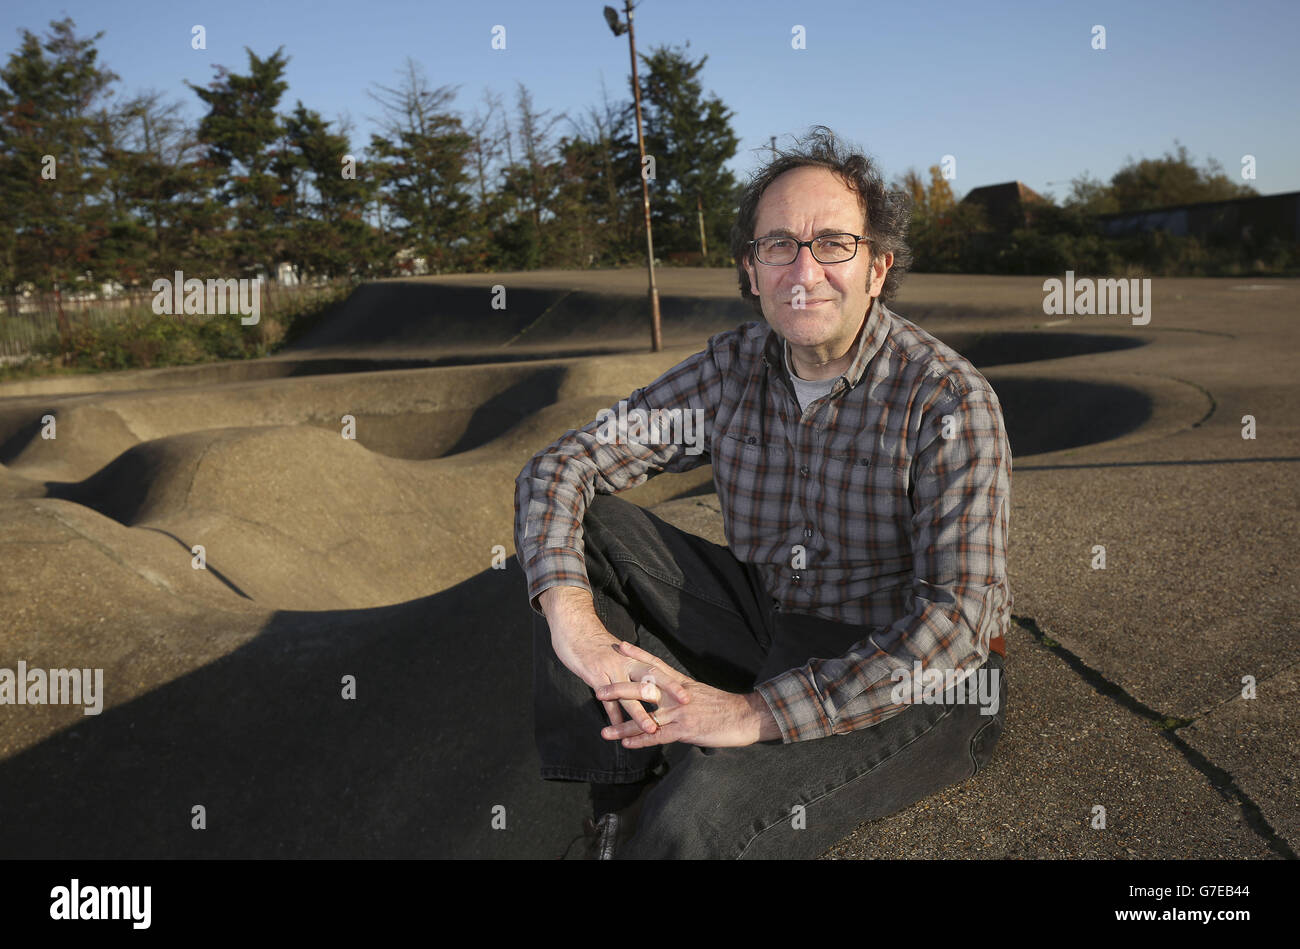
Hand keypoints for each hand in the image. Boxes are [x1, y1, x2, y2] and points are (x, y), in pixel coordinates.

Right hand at [549, 620, 691, 734]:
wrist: (574, 629)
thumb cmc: (595, 643)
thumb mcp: (616, 655)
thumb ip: (630, 669)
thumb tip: (644, 685)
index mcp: (633, 658)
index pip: (658, 669)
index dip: (674, 681)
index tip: (690, 693)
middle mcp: (625, 662)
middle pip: (651, 676)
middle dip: (668, 690)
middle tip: (685, 703)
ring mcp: (610, 668)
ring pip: (629, 693)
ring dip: (640, 713)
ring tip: (651, 729)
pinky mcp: (595, 675)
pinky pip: (606, 698)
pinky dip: (613, 714)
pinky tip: (618, 728)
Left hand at [595, 641, 780, 747]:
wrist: (746, 716)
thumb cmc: (725, 706)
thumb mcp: (701, 694)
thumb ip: (682, 694)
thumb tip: (670, 694)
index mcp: (681, 684)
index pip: (655, 665)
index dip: (637, 656)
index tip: (619, 646)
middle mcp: (677, 695)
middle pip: (643, 688)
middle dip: (619, 690)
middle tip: (598, 691)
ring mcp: (680, 712)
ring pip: (646, 717)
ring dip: (624, 726)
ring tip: (604, 732)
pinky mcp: (686, 729)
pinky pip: (659, 736)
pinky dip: (641, 741)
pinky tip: (627, 746)